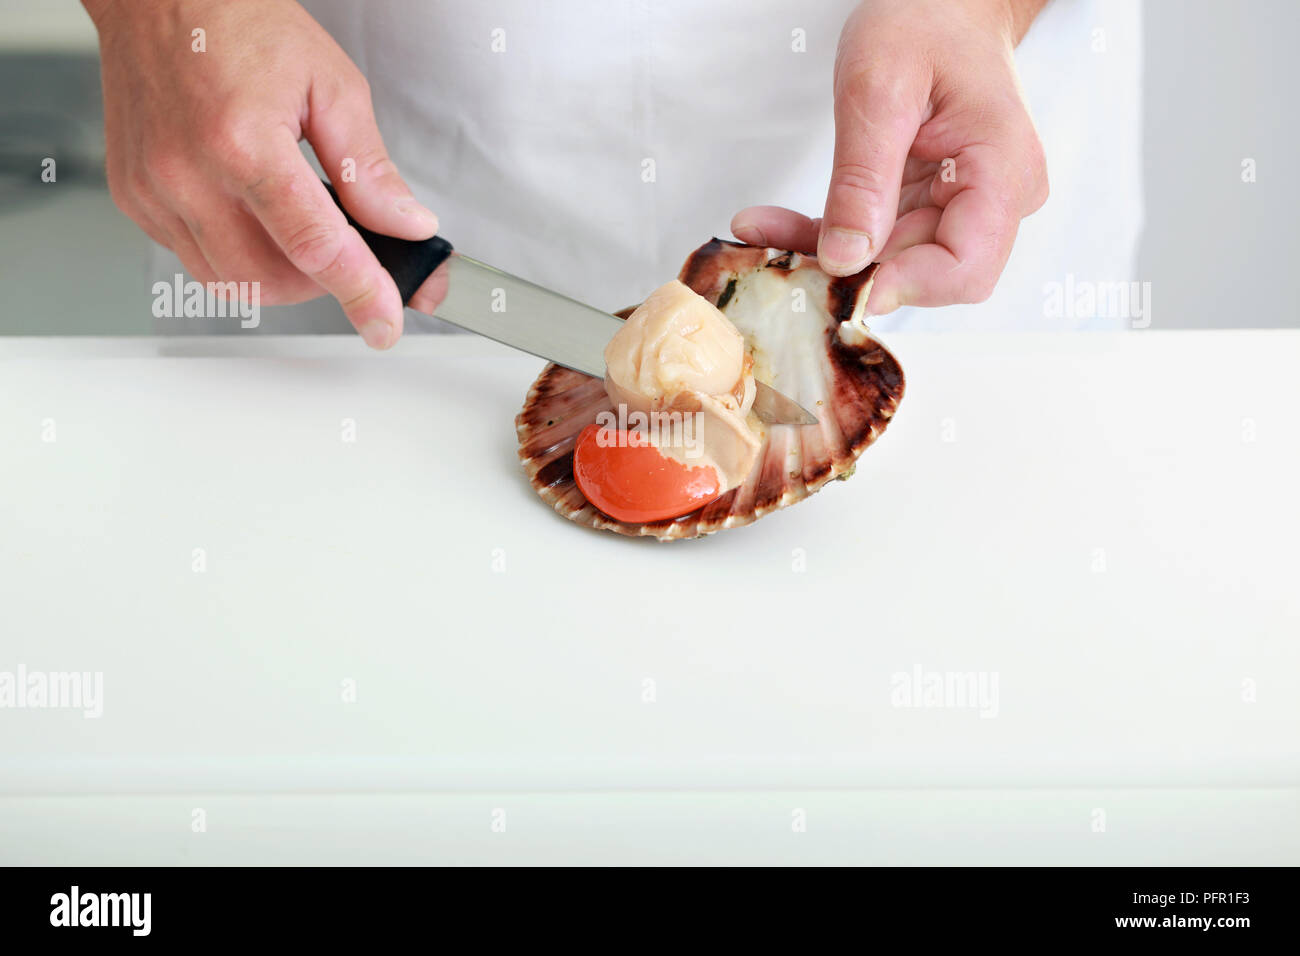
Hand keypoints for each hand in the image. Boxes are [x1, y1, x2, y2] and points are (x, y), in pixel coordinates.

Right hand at [85, 0, 439, 347]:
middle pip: (272, 280)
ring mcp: (154, 191)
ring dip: (281, 275)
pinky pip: (197, 260)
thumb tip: (406, 226)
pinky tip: (254, 214)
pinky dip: (239, 255)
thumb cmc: (236, 21)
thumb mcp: (331, 85)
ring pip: (232, 283)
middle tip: (350, 253)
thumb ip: (370, 168)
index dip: (361, 292)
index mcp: (241, 142)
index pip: (314, 247)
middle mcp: (187, 173)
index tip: (385, 323)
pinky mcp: (137, 200)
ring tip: (301, 226)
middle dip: (321, 282)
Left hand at [731, 0, 1048, 315]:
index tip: (837, 277)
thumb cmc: (927, 21)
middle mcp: (995, 199)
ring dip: (827, 253)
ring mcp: (963, 205)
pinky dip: (828, 237)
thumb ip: (863, 180)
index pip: (966, 270)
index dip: (903, 286)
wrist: (944, 1)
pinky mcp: (929, 204)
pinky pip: (878, 239)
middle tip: (772, 248)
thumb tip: (846, 258)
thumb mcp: (880, 90)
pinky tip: (777, 225)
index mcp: (1002, 171)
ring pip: (892, 262)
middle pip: (924, 273)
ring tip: (763, 228)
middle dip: (848, 268)